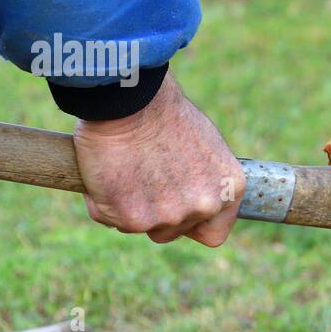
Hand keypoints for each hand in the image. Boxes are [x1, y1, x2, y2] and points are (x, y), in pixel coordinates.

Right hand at [72, 73, 245, 245]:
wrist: (131, 99)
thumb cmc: (164, 112)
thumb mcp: (205, 146)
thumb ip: (203, 181)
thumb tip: (190, 198)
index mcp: (229, 190)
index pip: (213, 232)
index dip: (192, 223)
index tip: (175, 208)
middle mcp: (205, 207)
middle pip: (174, 231)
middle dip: (156, 212)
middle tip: (142, 178)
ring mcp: (170, 216)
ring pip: (141, 227)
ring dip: (128, 206)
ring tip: (125, 168)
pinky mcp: (133, 218)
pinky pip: (110, 219)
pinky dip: (102, 200)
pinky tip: (107, 171)